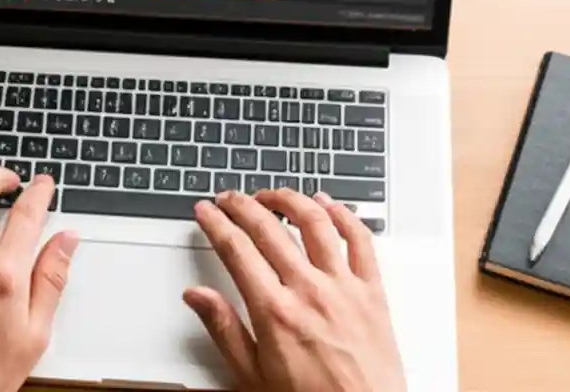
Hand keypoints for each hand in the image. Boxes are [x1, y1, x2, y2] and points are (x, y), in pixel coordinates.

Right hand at [185, 190, 404, 391]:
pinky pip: (360, 240)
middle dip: (242, 205)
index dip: (216, 224)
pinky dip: (343, 214)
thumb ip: (224, 329)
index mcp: (274, 311)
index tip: (206, 211)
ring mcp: (343, 287)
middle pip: (269, 229)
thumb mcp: (252, 376)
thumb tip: (197, 296)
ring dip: (289, 200)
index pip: (236, 250)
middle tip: (229, 198)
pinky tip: (329, 204)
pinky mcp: (372, 291)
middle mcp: (309, 291)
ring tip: (271, 195)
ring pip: (314, 222)